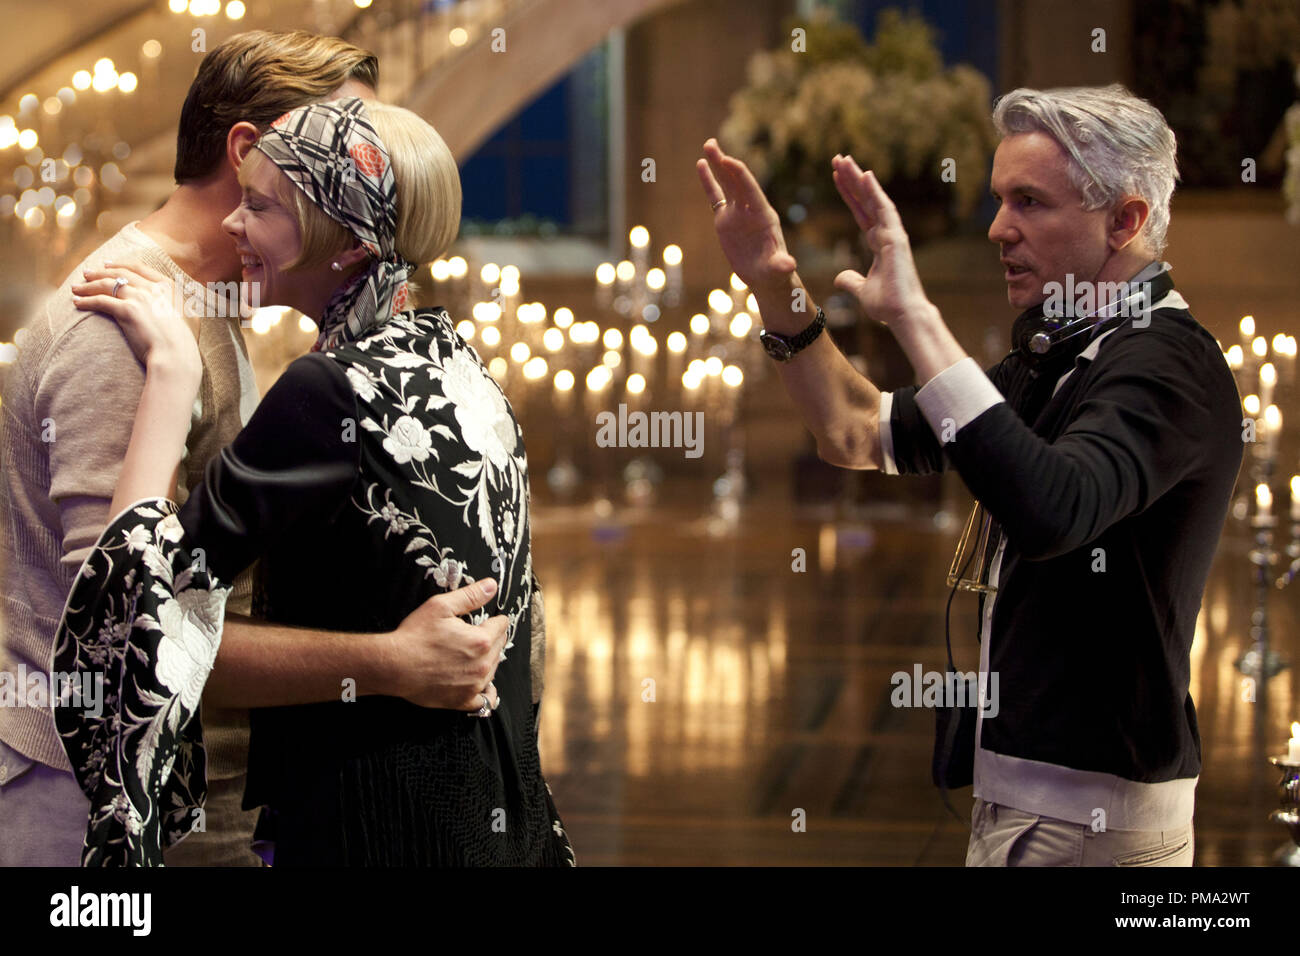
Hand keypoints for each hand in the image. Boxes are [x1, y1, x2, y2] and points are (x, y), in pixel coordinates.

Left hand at [72, 262, 199, 385]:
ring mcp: (139, 298)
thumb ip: (186, 309)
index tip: (108, 263)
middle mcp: (152, 289)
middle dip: (100, 271)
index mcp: (167, 288)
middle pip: (120, 274)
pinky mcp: (127, 311)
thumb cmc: (184, 343)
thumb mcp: (191, 320)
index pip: (139, 269)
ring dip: (88, 285)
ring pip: (107, 285)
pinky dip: (86, 300)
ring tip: (76, 288)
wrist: (176, 355)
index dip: (121, 265)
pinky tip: (76, 302)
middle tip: (87, 273)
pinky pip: (101, 301)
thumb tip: (189, 310)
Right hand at [384, 579, 509, 710]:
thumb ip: (470, 596)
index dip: (494, 620)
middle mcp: (483, 665)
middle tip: (474, 635)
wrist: (394, 666)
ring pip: (493, 669)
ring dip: (487, 661)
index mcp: (481, 640)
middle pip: (500, 647)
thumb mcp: (441, 607)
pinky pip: (486, 700)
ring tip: (470, 655)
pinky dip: (485, 691)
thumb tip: (491, 586)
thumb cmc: (415, 636)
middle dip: (490, 638)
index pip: (502, 626)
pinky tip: (479, 683)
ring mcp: (474, 685)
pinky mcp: (463, 700)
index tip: (487, 620)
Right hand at [697, 138, 797, 295]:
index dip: (739, 175)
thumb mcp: (778, 269)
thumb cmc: (774, 273)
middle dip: (725, 162)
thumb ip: (782, 264)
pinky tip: (702, 165)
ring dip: (718, 164)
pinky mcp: (726, 219)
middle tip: (711, 144)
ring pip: (727, 183)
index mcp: (763, 215)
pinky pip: (716, 197)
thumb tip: (789, 266)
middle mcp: (750, 209)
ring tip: (708, 144)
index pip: (750, 190)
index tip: (726, 160)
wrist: (766, 276)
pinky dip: (709, 181)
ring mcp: (737, 213)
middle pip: (737, 181)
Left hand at [830, 154, 933, 328]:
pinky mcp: (897, 238)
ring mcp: (893, 233)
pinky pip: (885, 209)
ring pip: (874, 199)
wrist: (902, 315)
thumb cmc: (887, 305)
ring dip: (860, 179)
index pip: (861, 212)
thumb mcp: (861, 290)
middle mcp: (887, 233)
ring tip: (845, 160)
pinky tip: (864, 174)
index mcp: (879, 243)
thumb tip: (839, 277)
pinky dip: (874, 191)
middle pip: (866, 200)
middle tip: (838, 158)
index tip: (836, 177)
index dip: (849, 194)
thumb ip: (851, 280)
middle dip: (852, 179)